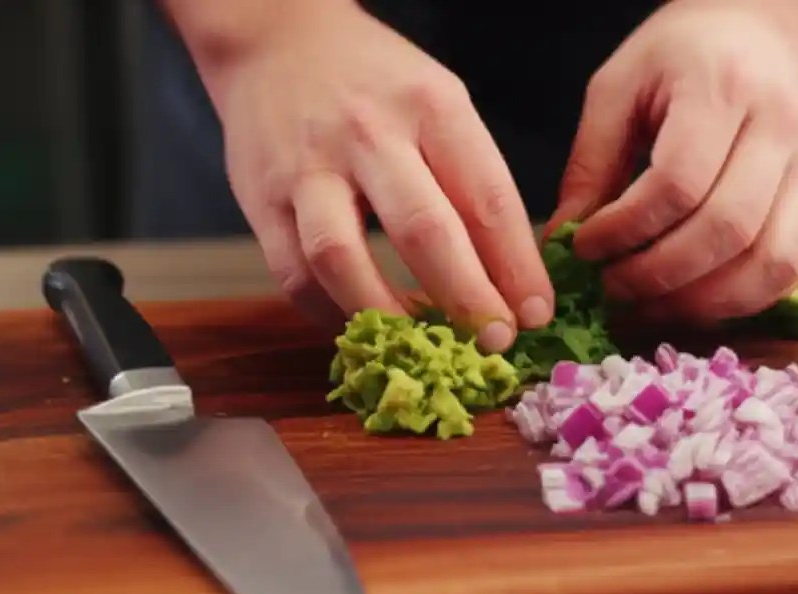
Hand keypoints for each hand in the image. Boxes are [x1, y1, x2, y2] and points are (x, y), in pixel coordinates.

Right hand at [198, 1, 552, 350]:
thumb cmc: (376, 84)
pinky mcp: (261, 199)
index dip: (517, 267)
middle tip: (495, 342)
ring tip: (425, 349)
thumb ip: (472, 181)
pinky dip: (332, 314)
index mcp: (431, 106)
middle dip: (467, 298)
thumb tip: (512, 278)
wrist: (275, 39)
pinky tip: (366, 330)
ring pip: (345, 258)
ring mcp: (308, 168)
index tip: (536, 314)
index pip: (487, 198)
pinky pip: (295, 274)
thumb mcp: (439, 105)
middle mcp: (369, 133)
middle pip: (424, 231)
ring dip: (390, 316)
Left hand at [548, 0, 797, 320]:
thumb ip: (591, 163)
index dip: (626, 228)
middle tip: (610, 285)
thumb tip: (563, 240)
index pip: (679, 182)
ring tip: (646, 305)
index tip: (585, 246)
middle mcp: (778, 132)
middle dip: (659, 274)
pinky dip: (737, 302)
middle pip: (727, 230)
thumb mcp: (620, 87)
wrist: (764, 33)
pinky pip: (786, 273)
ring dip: (701, 302)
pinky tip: (689, 301)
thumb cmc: (681, 56)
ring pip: (768, 263)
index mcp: (722, 89)